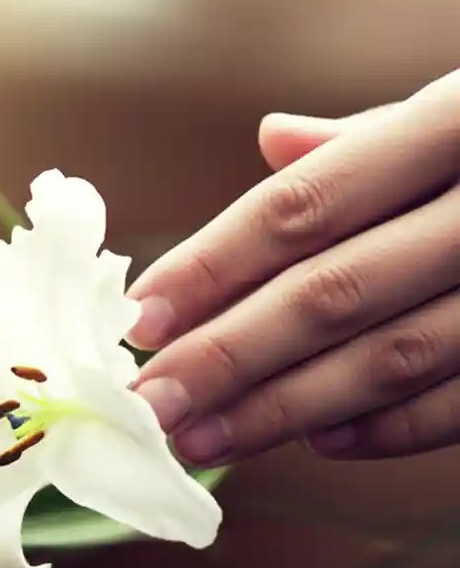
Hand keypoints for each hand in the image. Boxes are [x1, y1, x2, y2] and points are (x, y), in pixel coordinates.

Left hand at [125, 68, 459, 463]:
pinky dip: (392, 428)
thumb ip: (373, 139)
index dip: (213, 266)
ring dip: (285, 408)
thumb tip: (274, 141)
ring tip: (205, 437)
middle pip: (332, 294)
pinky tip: (320, 442)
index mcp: (458, 125)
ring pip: (392, 358)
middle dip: (228, 358)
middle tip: (150, 406)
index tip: (140, 319)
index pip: (305, 206)